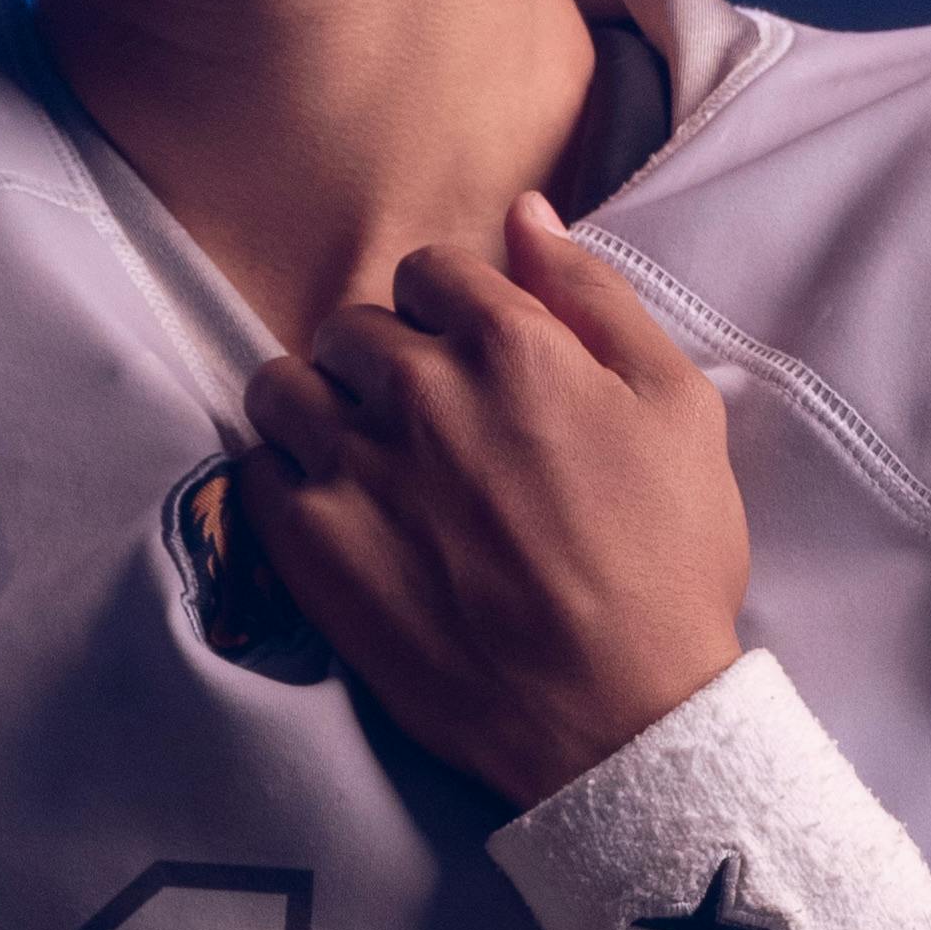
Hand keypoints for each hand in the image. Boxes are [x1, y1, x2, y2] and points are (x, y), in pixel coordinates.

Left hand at [239, 193, 752, 803]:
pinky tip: (332, 511)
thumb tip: (526, 214)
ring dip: (317, 406)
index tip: (466, 357)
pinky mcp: (310, 548)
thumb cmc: (666, 563)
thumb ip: (594, 297)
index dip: (449, 310)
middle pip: (354, 326)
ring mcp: (354, 469)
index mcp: (511, 346)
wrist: (618, 715)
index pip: (430, 269)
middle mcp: (420, 392)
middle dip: (384, 358)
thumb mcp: (676, 407)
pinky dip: (283, 477)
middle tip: (422, 420)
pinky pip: (254, 469)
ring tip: (361, 456)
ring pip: (287, 387)